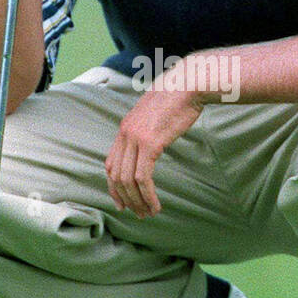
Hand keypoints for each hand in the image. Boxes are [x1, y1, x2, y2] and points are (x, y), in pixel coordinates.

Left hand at [105, 78, 204, 217]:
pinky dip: (147, 195)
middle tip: (137, 213)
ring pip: (128, 180)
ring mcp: (136, 139)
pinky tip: (156, 204)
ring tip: (148, 213)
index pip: (109, 164)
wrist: (188, 84)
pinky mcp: (150, 143)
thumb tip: (151, 142)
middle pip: (116, 176)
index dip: (113, 187)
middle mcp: (125, 134)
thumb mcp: (155, 114)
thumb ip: (147, 129)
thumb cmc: (177, 98)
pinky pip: (143, 177)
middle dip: (125, 199)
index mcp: (124, 128)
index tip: (122, 202)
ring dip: (138, 201)